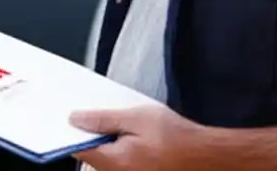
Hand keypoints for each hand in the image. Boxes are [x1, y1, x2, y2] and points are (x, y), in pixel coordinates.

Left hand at [70, 104, 203, 169]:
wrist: (210, 156)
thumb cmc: (178, 138)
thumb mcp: (137, 118)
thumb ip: (103, 120)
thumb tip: (75, 120)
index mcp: (113, 161)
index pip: (77, 148)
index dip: (69, 131)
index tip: (66, 117)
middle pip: (91, 153)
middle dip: (89, 134)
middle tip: (94, 114)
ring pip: (106, 158)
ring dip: (106, 141)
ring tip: (118, 123)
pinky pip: (121, 161)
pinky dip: (119, 147)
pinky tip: (129, 135)